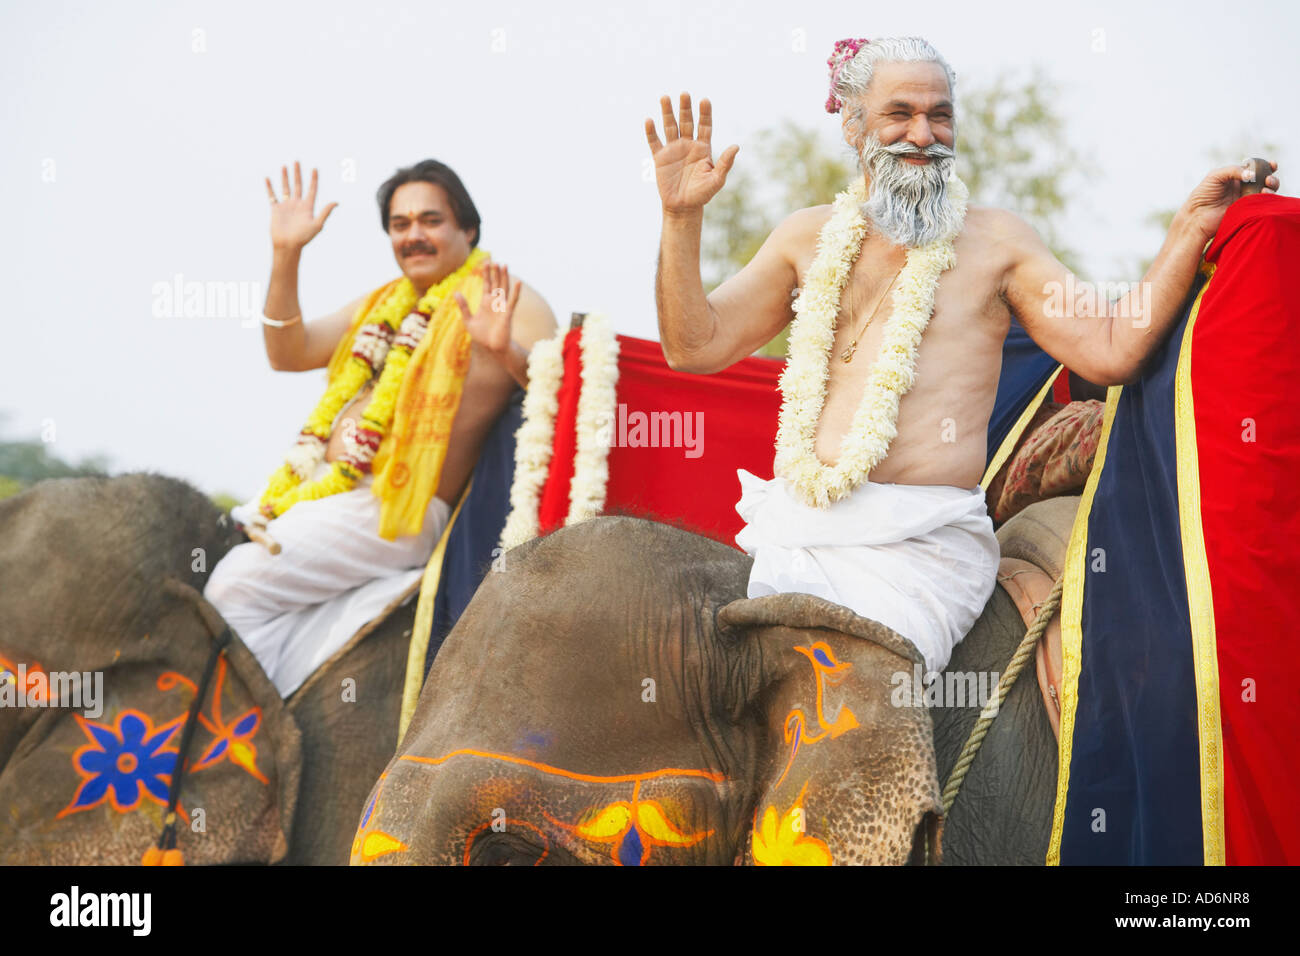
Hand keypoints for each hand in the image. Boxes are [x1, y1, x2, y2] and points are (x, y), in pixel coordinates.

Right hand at [265, 161, 336, 250]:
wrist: (288, 245)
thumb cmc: (303, 237)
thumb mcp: (317, 224)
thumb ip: (325, 212)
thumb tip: (337, 202)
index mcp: (308, 207)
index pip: (312, 189)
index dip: (314, 179)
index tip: (315, 168)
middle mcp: (297, 204)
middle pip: (298, 185)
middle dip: (298, 173)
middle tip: (297, 161)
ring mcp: (286, 206)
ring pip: (286, 187)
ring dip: (285, 177)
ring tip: (284, 166)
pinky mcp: (276, 209)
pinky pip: (272, 195)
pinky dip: (269, 187)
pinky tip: (267, 178)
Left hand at [455, 261, 519, 355]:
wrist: (492, 348)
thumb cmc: (482, 336)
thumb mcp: (468, 320)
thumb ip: (464, 306)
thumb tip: (456, 293)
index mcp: (486, 303)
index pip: (487, 284)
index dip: (486, 274)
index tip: (485, 262)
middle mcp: (495, 302)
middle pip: (496, 283)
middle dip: (495, 272)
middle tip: (494, 260)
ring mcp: (502, 307)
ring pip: (504, 288)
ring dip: (504, 277)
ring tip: (504, 265)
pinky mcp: (508, 314)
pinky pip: (513, 301)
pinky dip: (516, 292)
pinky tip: (518, 282)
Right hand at [645, 93, 739, 216]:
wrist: (683, 207)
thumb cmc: (702, 194)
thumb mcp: (717, 180)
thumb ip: (725, 163)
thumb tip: (736, 146)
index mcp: (702, 148)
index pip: (704, 125)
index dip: (705, 113)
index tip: (705, 100)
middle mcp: (688, 145)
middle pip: (687, 121)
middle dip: (685, 108)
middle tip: (684, 94)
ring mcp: (673, 150)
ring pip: (670, 126)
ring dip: (667, 112)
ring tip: (665, 97)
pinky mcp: (660, 158)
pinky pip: (654, 142)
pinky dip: (651, 132)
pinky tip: (650, 120)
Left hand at [1180, 159, 1279, 240]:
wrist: (1197, 216)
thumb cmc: (1203, 194)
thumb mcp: (1215, 176)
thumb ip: (1233, 171)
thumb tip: (1252, 174)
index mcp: (1236, 176)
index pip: (1255, 168)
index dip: (1266, 166)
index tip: (1272, 165)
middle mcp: (1243, 187)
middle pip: (1265, 180)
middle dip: (1271, 177)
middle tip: (1267, 179)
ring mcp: (1246, 199)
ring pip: (1266, 191)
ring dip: (1272, 188)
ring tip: (1266, 188)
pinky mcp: (1246, 211)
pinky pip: (1261, 204)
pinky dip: (1267, 198)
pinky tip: (1263, 195)